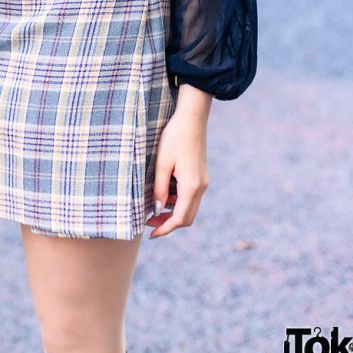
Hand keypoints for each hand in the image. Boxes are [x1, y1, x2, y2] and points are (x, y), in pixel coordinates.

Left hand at [146, 104, 209, 237]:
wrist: (192, 118)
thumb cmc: (174, 137)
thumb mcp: (162, 163)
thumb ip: (160, 189)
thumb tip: (157, 210)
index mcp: (191, 186)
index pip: (180, 218)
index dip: (165, 228)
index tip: (150, 234)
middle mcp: (201, 187)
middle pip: (187, 217)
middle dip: (169, 224)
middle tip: (149, 222)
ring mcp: (203, 181)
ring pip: (189, 207)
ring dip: (173, 212)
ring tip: (154, 206)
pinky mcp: (201, 176)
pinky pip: (191, 196)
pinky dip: (178, 201)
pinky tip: (164, 193)